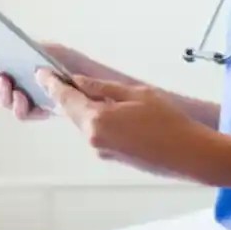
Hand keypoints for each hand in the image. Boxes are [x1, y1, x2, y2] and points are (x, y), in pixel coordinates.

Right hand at [0, 42, 87, 121]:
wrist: (97, 82)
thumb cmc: (74, 65)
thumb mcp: (50, 50)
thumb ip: (30, 49)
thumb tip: (8, 45)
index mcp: (17, 70)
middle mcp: (19, 87)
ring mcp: (28, 101)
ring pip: (4, 101)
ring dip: (0, 90)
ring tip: (4, 78)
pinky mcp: (40, 112)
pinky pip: (23, 113)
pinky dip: (18, 105)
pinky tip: (19, 94)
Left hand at [35, 68, 216, 180]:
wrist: (190, 155)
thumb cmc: (168, 121)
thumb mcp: (135, 94)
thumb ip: (103, 87)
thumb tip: (79, 81)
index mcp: (97, 120)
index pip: (65, 98)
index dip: (52, 84)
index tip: (40, 72)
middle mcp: (94, 138)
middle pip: (72, 112)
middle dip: (67, 95)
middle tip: (60, 76)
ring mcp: (102, 151)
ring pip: (85, 123)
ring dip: (84, 107)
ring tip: (90, 89)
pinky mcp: (112, 157)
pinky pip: (97, 133)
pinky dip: (96, 119)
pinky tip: (109, 110)